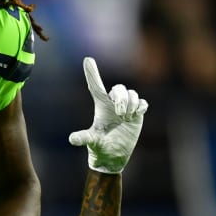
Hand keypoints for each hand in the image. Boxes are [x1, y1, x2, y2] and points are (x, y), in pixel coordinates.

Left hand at [68, 57, 147, 173]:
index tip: (87, 59)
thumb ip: (84, 138)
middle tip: (120, 114)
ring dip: (131, 105)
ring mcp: (126, 108)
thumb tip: (72, 139)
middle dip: (122, 98)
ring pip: (132, 94)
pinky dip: (140, 107)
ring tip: (126, 119)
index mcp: (100, 106)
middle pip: (119, 88)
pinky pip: (142, 102)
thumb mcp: (92, 141)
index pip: (96, 86)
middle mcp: (113, 104)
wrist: (114, 155)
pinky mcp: (137, 113)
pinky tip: (135, 116)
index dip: (92, 73)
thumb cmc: (100, 147)